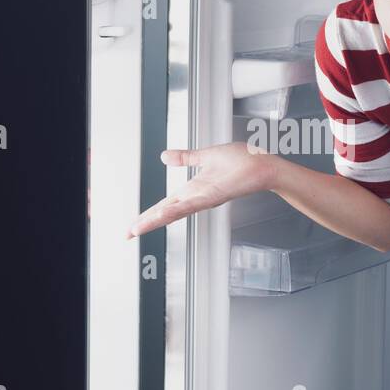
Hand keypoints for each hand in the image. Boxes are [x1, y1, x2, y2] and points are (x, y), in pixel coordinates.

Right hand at [125, 141, 276, 239]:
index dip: (147, 215)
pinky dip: (178, 210)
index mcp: (192, 190)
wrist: (262, 165)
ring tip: (138, 228)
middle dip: (146, 223)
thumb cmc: (242, 161)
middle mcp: (196, 198)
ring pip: (176, 212)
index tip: (132, 226)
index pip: (165, 205)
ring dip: (156, 220)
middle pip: (166, 213)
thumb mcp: (205, 156)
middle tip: (128, 234)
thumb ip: (185, 157)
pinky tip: (164, 214)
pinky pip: (193, 204)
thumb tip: (165, 156)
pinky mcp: (215, 196)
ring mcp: (205, 199)